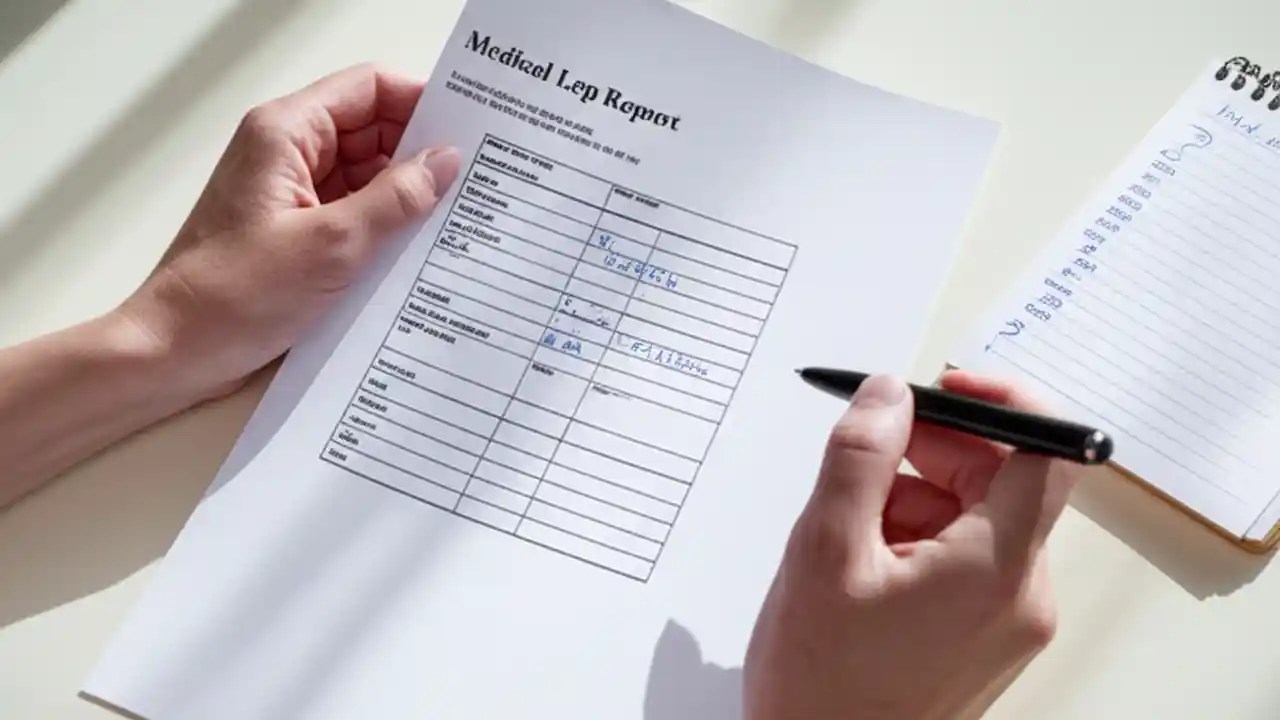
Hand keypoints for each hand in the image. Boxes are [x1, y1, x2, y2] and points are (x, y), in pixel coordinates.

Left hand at [118, 63, 461, 402]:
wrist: (175, 352)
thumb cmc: (233, 295)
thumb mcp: (333, 244)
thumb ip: (396, 199)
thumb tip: (445, 163)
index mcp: (286, 133)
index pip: (369, 90)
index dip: (422, 103)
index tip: (470, 131)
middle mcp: (288, 153)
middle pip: (373, 130)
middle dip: (422, 155)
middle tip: (475, 183)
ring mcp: (291, 193)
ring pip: (367, 175)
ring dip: (407, 197)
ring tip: (455, 220)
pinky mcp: (296, 231)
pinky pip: (354, 212)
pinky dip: (386, 226)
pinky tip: (418, 248)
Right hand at [744, 371, 1078, 719]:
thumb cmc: (821, 684)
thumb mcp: (821, 551)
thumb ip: (859, 458)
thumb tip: (889, 394)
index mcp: (996, 572)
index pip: (1049, 454)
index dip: (1005, 400)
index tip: (945, 383)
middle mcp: (1021, 595)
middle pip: (1005, 481)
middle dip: (935, 450)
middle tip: (868, 448)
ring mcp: (1007, 619)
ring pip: (978, 516)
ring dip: (915, 495)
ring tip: (846, 526)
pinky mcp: (984, 634)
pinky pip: (966, 556)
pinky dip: (917, 535)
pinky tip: (860, 558)